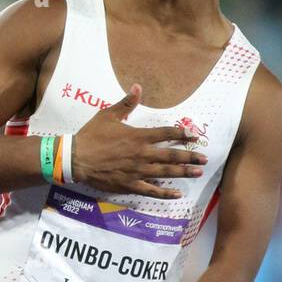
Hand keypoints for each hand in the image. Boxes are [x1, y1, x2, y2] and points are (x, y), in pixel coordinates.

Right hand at [71, 84, 207, 198]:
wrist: (77, 159)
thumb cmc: (92, 136)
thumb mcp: (108, 115)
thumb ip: (126, 103)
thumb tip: (138, 87)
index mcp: (138, 136)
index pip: (166, 133)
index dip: (182, 134)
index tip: (194, 136)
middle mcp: (142, 154)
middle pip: (172, 155)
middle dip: (190, 156)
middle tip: (204, 159)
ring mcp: (138, 171)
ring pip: (167, 172)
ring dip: (184, 172)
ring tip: (198, 172)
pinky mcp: (131, 185)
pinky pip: (152, 191)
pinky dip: (166, 193)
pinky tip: (177, 194)